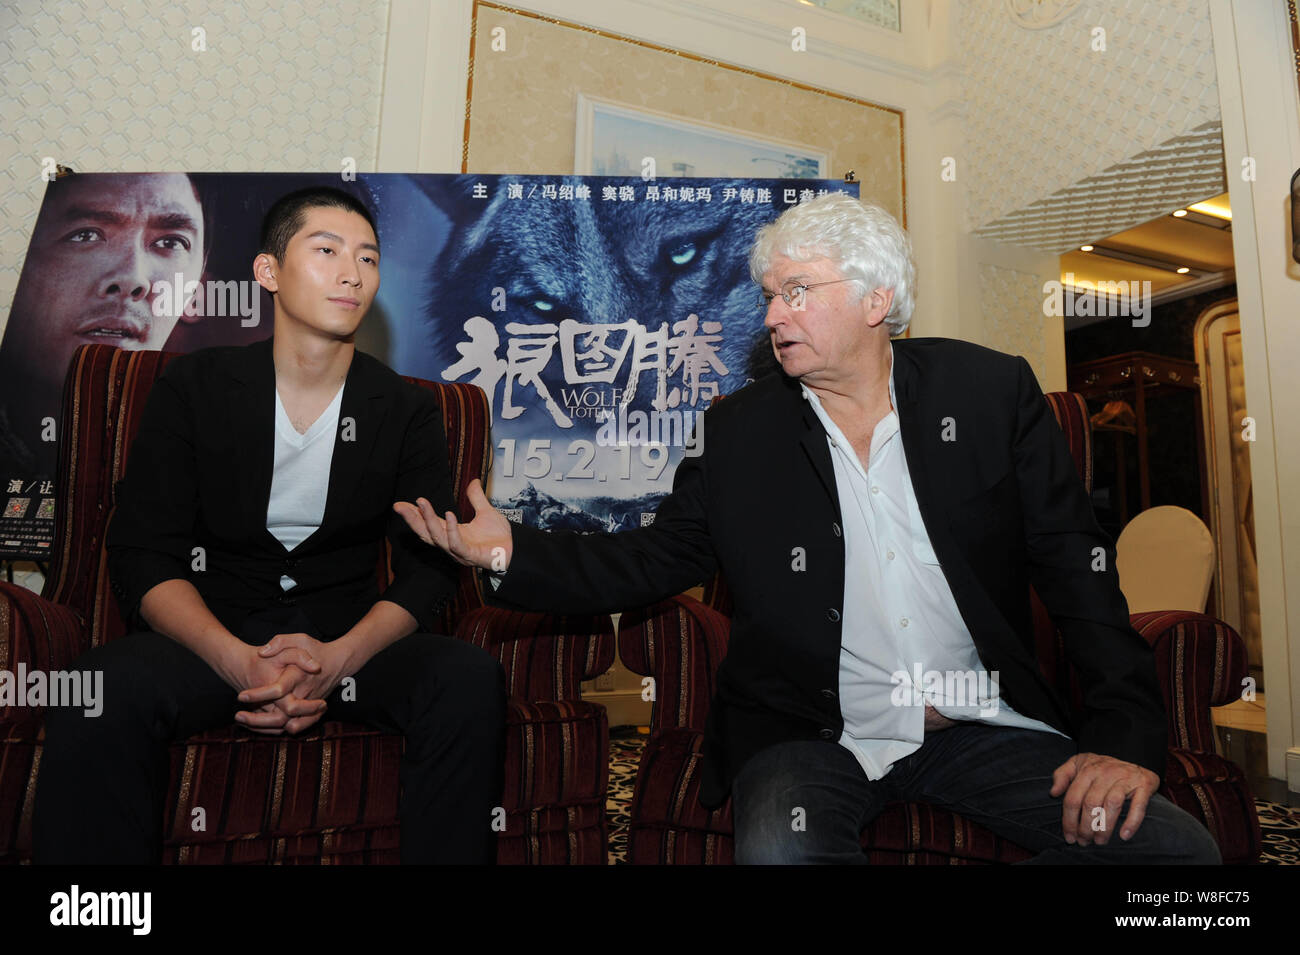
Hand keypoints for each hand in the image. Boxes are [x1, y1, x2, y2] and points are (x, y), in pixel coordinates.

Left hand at [234, 634, 347, 735]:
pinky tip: (258, 726)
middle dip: (257, 719)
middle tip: (238, 716)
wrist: (338, 663)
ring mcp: (308, 705)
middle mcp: (304, 693)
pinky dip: (276, 730)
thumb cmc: (317, 649)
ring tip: (243, 723)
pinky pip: (294, 727)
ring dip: (264, 728)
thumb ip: (280, 642)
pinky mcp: (310, 711)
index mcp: (299, 676)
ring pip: (286, 725)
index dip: (258, 694)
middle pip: (282, 715)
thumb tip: (262, 652)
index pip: (278, 690)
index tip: (241, 696)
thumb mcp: (301, 639)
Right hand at [393, 478, 512, 571]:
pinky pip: (456, 544)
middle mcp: (451, 543)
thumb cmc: (499, 537)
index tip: (401, 504)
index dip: (415, 514)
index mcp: (452, 533)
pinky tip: (448, 515)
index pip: (428, 524)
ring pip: (437, 537)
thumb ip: (476, 498)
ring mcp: (459, 551)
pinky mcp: (470, 555)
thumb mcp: (486, 512)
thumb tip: (474, 481)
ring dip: (428, 520)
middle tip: (399, 506)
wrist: (515, 550)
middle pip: (426, 532)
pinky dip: (451, 530)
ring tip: (421, 503)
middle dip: (412, 519)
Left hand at [1050, 752, 1160, 845]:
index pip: (1073, 798)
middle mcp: (1105, 773)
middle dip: (1085, 827)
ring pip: (1111, 805)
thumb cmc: (1102, 766)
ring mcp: (1125, 779)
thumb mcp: (1078, 763)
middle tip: (1084, 842)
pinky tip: (1124, 835)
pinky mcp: (1144, 785)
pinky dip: (1132, 822)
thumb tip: (1053, 793)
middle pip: (1090, 804)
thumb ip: (1062, 775)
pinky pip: (1138, 806)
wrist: (1135, 754)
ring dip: (1104, 827)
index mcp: (1087, 770)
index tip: (1069, 836)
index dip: (1069, 820)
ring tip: (1100, 841)